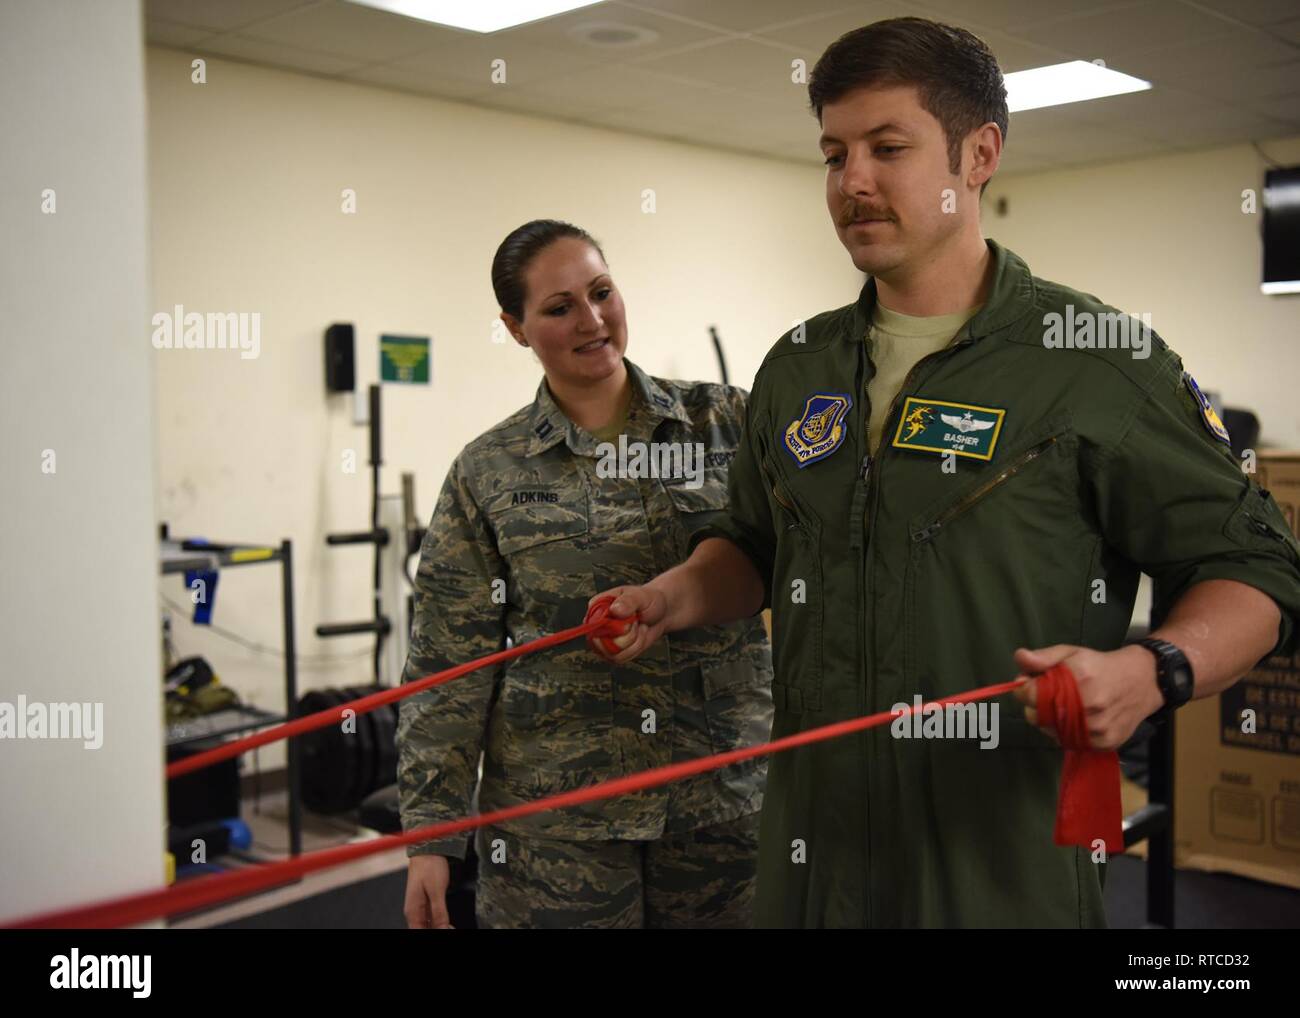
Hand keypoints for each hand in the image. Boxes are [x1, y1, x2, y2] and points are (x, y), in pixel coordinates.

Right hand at [404, 854, 453, 928]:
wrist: (428, 850)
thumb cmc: (429, 866)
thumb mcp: (436, 890)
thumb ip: (439, 911)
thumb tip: (443, 929)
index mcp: (413, 911)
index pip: (419, 932)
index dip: (433, 933)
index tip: (447, 930)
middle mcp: (414, 912)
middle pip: (424, 929)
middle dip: (437, 930)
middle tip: (451, 927)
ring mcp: (419, 908)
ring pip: (427, 926)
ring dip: (439, 927)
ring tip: (451, 926)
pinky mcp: (425, 903)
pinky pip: (430, 919)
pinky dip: (439, 922)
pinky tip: (448, 923)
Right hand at [586, 585, 668, 662]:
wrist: (660, 613)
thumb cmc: (648, 600)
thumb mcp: (640, 596)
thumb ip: (628, 601)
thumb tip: (614, 609)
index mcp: (597, 607)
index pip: (593, 625)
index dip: (613, 628)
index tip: (631, 619)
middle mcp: (597, 625)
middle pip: (602, 644)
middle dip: (627, 636)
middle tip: (635, 622)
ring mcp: (603, 640)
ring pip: (613, 654)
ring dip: (633, 641)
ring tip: (638, 627)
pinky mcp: (612, 652)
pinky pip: (621, 658)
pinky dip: (636, 648)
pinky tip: (639, 635)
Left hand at [1011, 644, 1163, 750]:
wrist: (1142, 682)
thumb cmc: (1101, 666)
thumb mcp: (1071, 652)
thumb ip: (1043, 657)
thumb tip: (1020, 658)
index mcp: (1078, 679)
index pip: (1031, 694)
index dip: (1024, 689)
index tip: (1028, 683)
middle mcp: (1088, 706)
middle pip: (1037, 716)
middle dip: (1035, 705)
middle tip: (1048, 695)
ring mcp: (1097, 728)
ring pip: (1051, 732)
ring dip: (1050, 720)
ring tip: (1065, 706)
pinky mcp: (1104, 743)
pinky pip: (1069, 743)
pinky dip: (1066, 732)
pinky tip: (1076, 718)